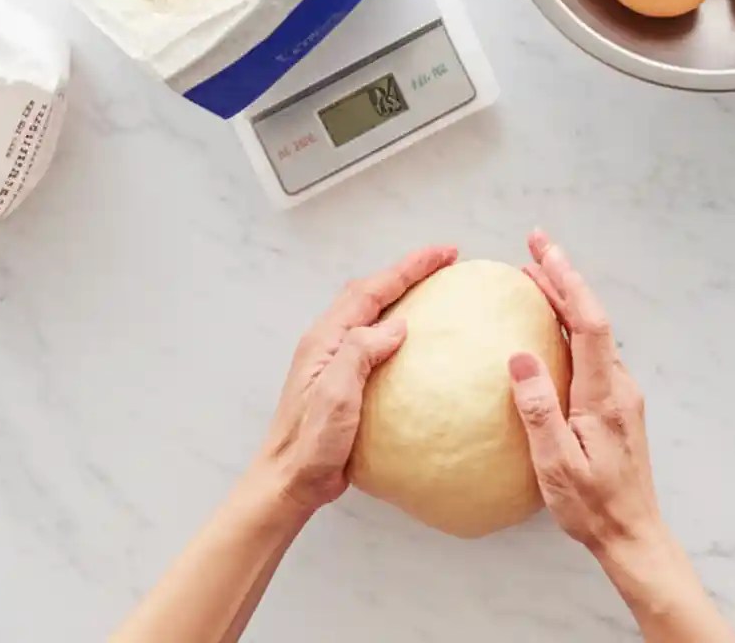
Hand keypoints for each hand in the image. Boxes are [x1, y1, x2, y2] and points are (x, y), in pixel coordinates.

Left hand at [255, 245, 457, 514]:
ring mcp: (336, 363)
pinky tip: (419, 343)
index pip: (372, 290)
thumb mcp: (336, 394)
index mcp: (325, 339)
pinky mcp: (346, 383)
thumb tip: (398, 325)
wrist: (290, 480)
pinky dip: (400, 330)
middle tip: (444, 263)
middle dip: (407, 273)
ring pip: (372, 315)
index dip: (409, 268)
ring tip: (436, 292)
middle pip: (371, 293)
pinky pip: (376, 344)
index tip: (444, 254)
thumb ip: (361, 352)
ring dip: (403, 297)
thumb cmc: (309, 443)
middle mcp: (329, 344)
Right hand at [508, 230, 660, 551]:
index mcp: (603, 396)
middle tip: (534, 245)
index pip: (588, 323)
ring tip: (534, 278)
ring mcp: (620, 394)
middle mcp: (618, 387)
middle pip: (592, 317)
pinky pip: (591, 352)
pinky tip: (549, 328)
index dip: (567, 281)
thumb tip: (520, 358)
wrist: (633, 534)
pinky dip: (569, 327)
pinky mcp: (615, 404)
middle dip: (563, 277)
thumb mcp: (557, 465)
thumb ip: (539, 411)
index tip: (543, 251)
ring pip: (592, 333)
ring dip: (566, 300)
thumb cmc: (593, 507)